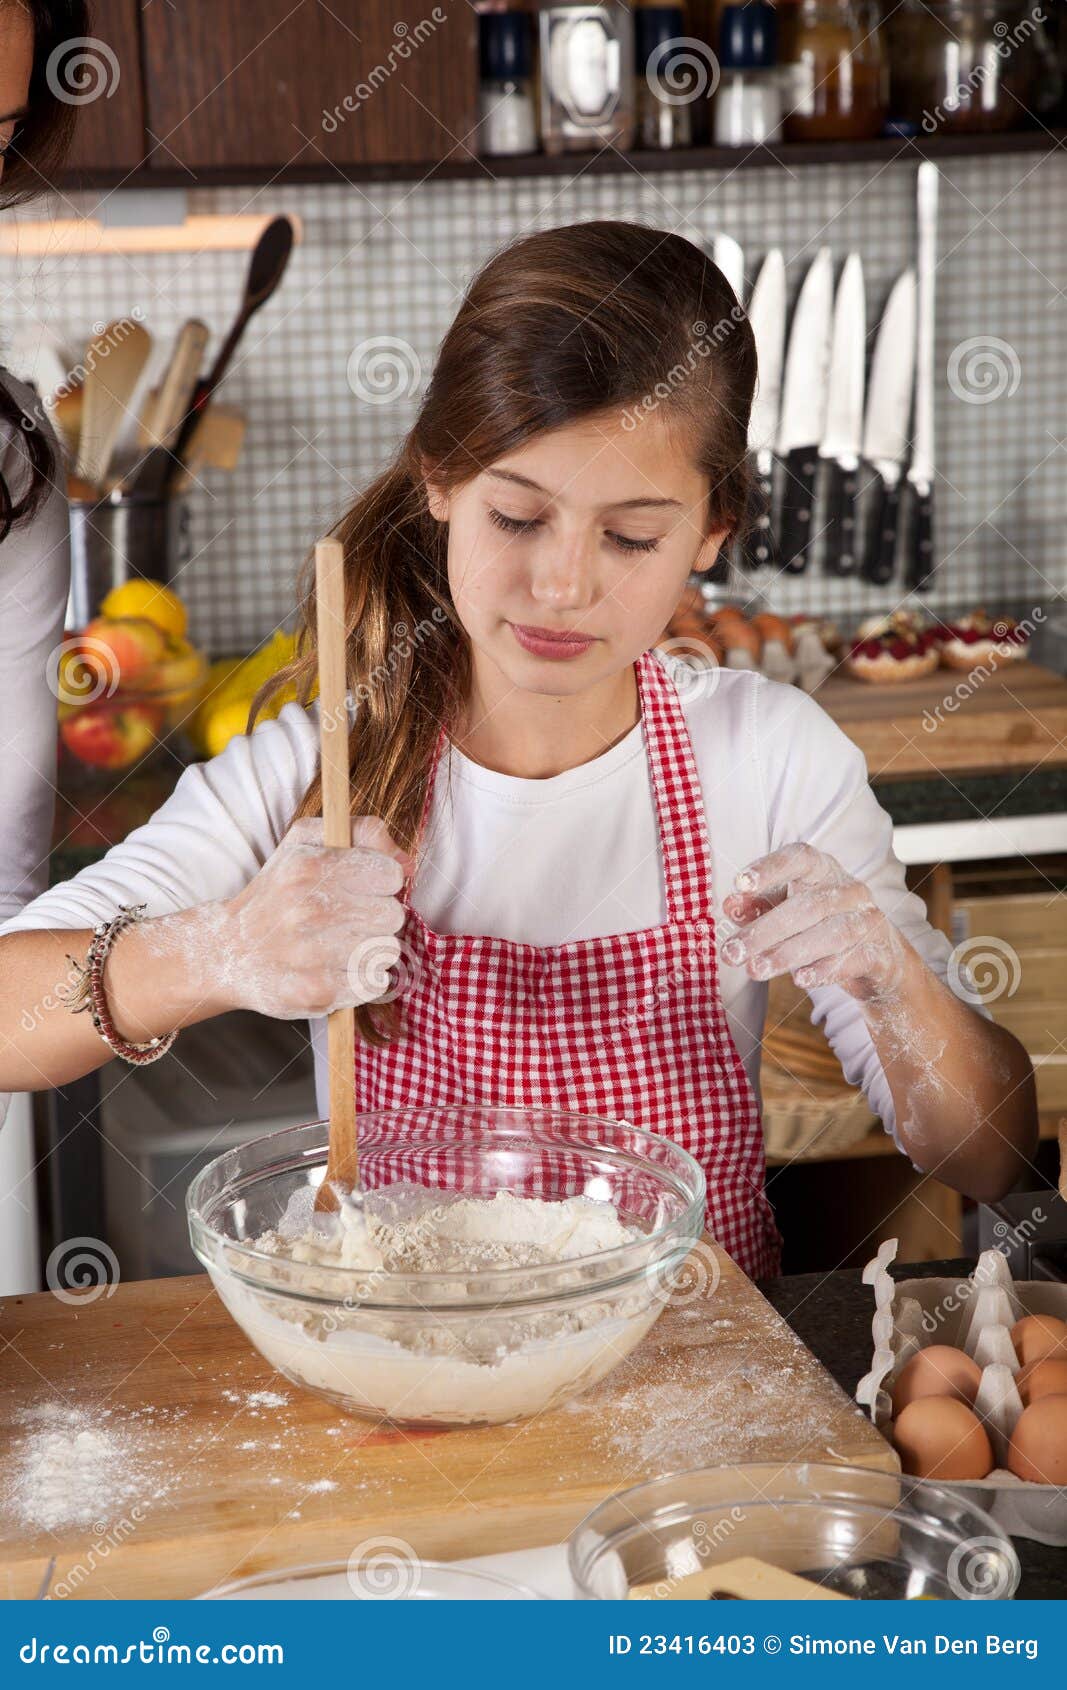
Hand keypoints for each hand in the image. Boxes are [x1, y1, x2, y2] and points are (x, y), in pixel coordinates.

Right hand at [212, 816, 412, 1018]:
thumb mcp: (307, 842)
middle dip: (376, 917)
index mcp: (308, 866)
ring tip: (339, 946)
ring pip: (388, 950)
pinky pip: (376, 983)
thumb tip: (408, 863)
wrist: (227, 952)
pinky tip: (335, 969)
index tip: (360, 889)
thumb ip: (363, 833)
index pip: (390, 874)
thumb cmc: (278, 893)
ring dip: (371, 949)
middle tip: (347, 920)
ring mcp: (312, 954)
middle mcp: (308, 908)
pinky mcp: (316, 992)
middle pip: (393, 915)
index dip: (380, 882)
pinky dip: (362, 978)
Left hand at [719, 841, 907, 1002]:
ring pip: (830, 934)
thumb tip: (730, 905)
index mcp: (825, 870)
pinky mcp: (879, 953)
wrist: (879, 959)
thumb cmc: (822, 926)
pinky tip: (800, 980)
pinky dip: (824, 971)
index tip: (740, 883)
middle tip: (732, 952)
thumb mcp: (788, 911)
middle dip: (765, 930)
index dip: (770, 868)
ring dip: (788, 954)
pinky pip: (852, 961)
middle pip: (808, 906)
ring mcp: (869, 921)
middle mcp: (850, 890)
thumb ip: (759, 907)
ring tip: (756, 969)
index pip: (800, 859)